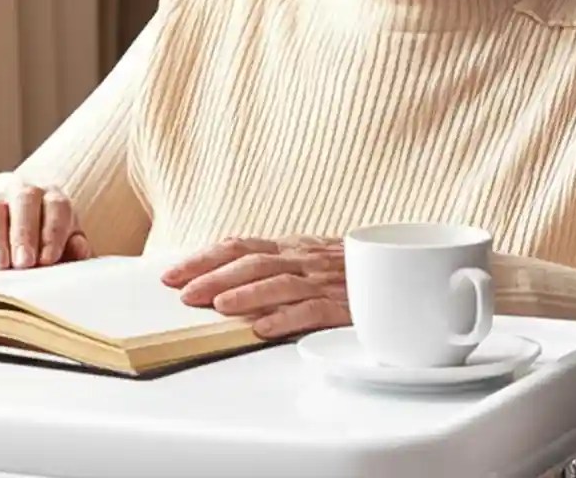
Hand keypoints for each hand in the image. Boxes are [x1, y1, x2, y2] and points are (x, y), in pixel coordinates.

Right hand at [0, 172, 93, 269]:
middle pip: (23, 199)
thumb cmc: (36, 261)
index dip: (54, 230)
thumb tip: (79, 247)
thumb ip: (72, 255)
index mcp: (49, 200)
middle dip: (24, 232)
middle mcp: (17, 193)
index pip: (56, 205)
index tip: (49, 259)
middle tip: (24, 263)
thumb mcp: (59, 258)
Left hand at [161, 236, 349, 338]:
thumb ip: (271, 264)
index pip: (239, 246)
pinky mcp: (346, 306)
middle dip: (214, 276)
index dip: (204, 258)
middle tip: (184, 292)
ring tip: (218, 306)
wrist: (403, 272)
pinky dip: (287, 318)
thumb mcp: (308, 258)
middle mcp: (303, 260)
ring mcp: (324, 281)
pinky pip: (313, 310)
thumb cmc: (350, 269)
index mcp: (291, 247)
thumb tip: (220, 279)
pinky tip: (264, 328)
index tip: (172, 273)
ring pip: (279, 283)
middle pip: (252, 262)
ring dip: (246, 294)